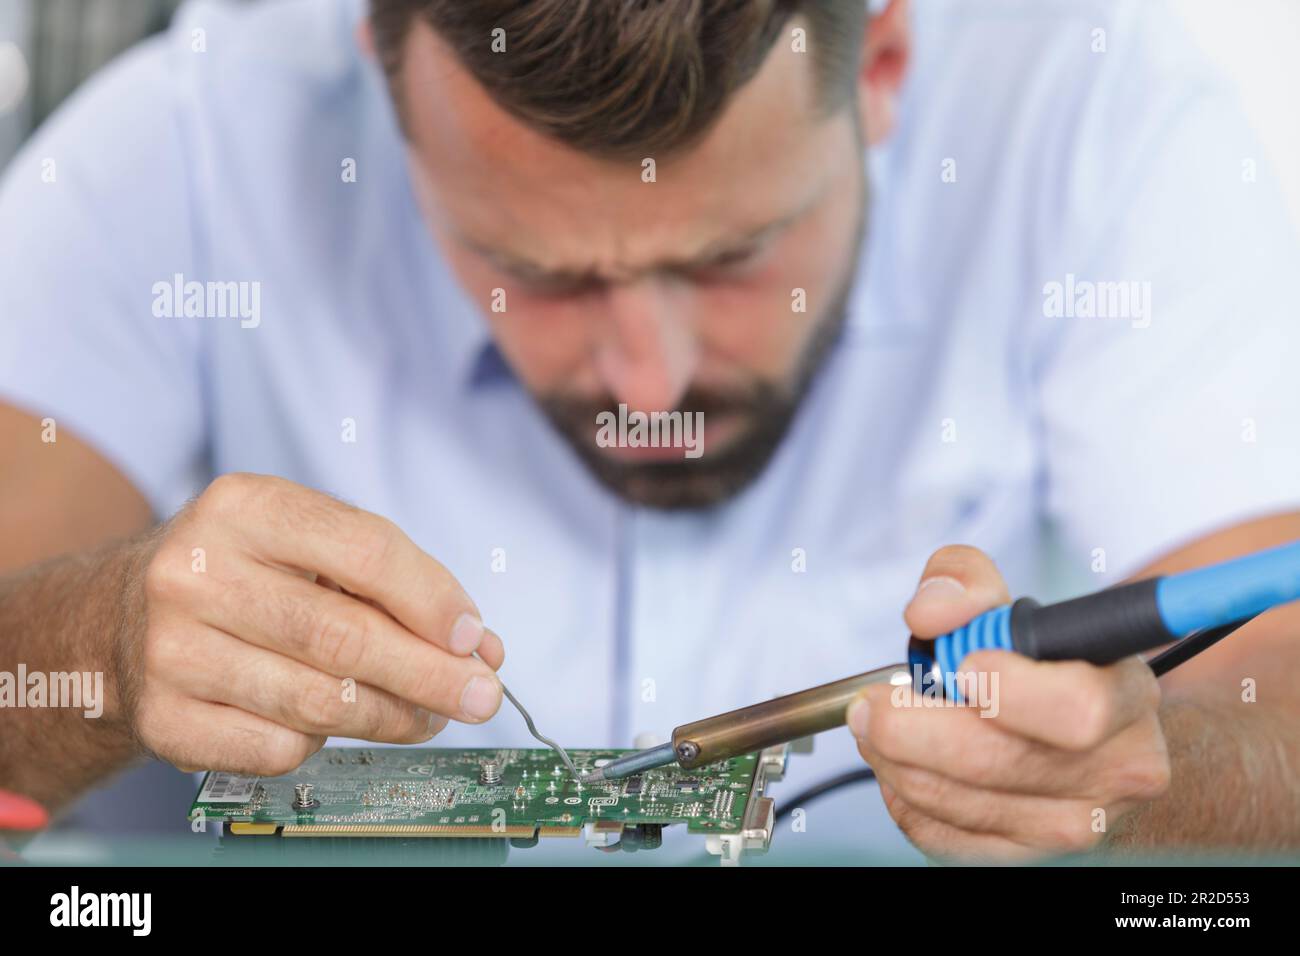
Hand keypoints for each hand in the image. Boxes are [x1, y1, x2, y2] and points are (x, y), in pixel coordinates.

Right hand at [122, 473, 503, 775]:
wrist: (122, 618)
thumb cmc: (246, 575)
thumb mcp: (309, 545)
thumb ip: (395, 583)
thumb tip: (475, 646)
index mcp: (244, 507)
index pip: (366, 551)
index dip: (433, 600)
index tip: (473, 638)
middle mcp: (195, 573)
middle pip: (346, 637)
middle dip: (431, 675)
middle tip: (481, 697)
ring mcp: (171, 650)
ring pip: (320, 702)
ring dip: (395, 716)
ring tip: (427, 714)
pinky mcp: (164, 719)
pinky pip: (280, 746)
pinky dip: (323, 741)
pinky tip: (331, 721)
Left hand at [848, 545, 1170, 861]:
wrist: (1093, 747)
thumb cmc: (1045, 670)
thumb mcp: (1015, 605)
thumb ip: (965, 581)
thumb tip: (930, 612)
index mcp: (1124, 698)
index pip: (1075, 709)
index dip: (1003, 688)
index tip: (961, 664)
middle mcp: (1113, 773)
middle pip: (992, 761)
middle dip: (907, 726)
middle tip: (871, 702)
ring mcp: (1073, 827)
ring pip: (956, 802)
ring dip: (893, 760)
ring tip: (878, 726)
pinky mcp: (1028, 859)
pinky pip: (942, 837)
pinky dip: (904, 798)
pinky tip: (906, 766)